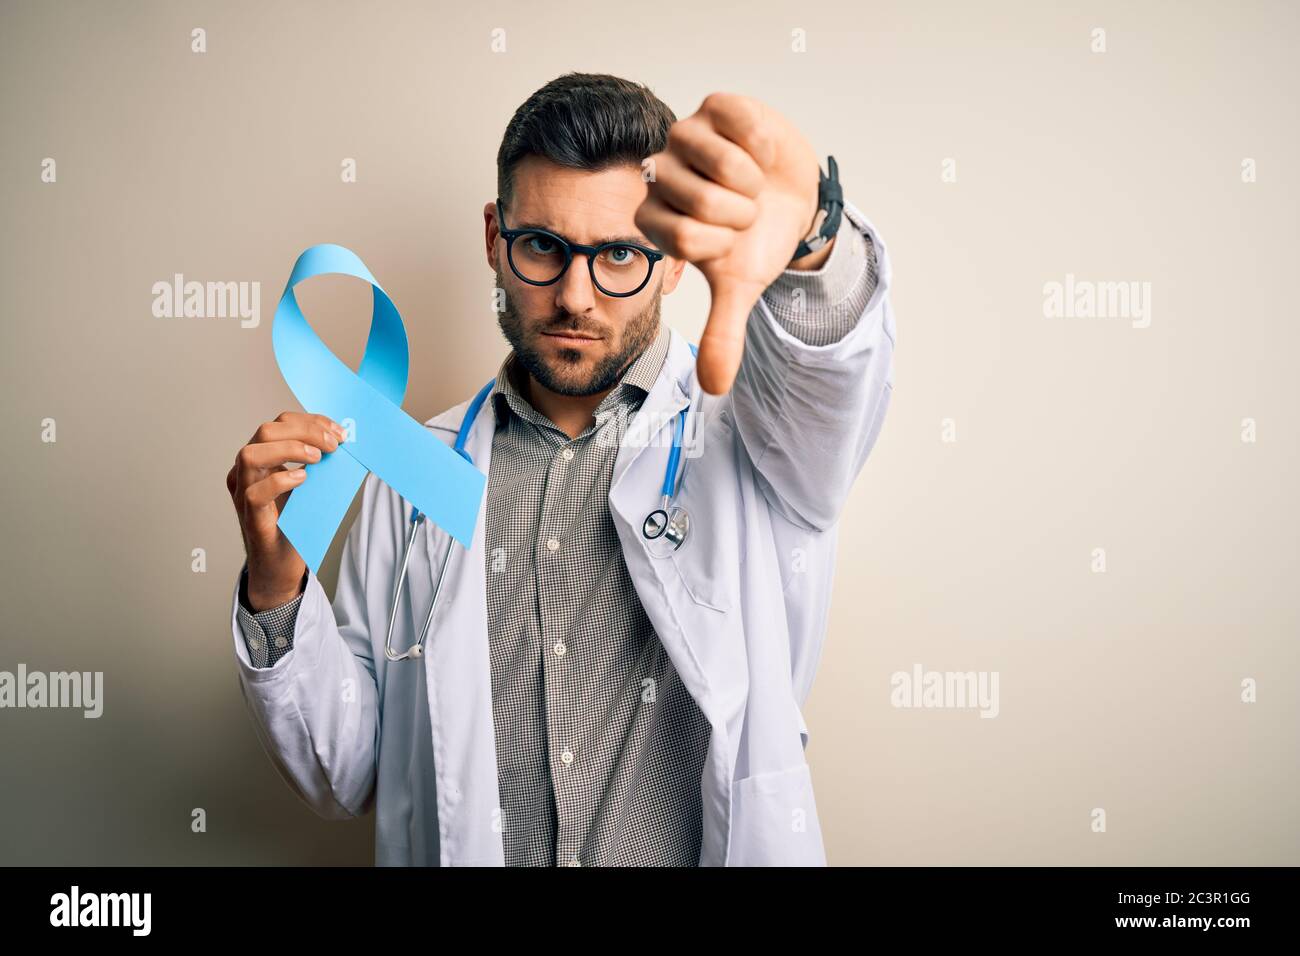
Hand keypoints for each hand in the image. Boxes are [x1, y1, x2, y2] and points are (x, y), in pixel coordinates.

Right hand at [226, 412, 345, 609]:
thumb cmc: (294, 523)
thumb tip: (345, 443)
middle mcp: (246, 472)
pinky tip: (303, 479)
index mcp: (261, 459)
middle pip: (266, 431)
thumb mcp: (309, 485)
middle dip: (305, 431)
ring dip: (290, 449)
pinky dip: (280, 480)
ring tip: (317, 458)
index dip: (311, 421)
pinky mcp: (250, 517)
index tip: (339, 432)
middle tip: (334, 445)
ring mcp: (243, 493)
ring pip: (250, 455)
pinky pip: (254, 492)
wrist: (280, 564)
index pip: (280, 423)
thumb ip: (318, 464)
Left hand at [635, 93, 822, 393]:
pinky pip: (737, 123)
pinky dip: (760, 144)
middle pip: (696, 200)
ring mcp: (687, 136)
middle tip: (744, 212)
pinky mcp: (716, 107)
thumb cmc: (756, 241)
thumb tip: (715, 389)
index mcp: (656, 218)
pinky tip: (760, 152)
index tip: (730, 242)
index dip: (719, 243)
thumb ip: (723, 334)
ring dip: (752, 180)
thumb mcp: (741, 289)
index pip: (680, 236)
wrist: (793, 200)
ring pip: (718, 162)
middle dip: (738, 215)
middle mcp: (662, 173)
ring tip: (753, 184)